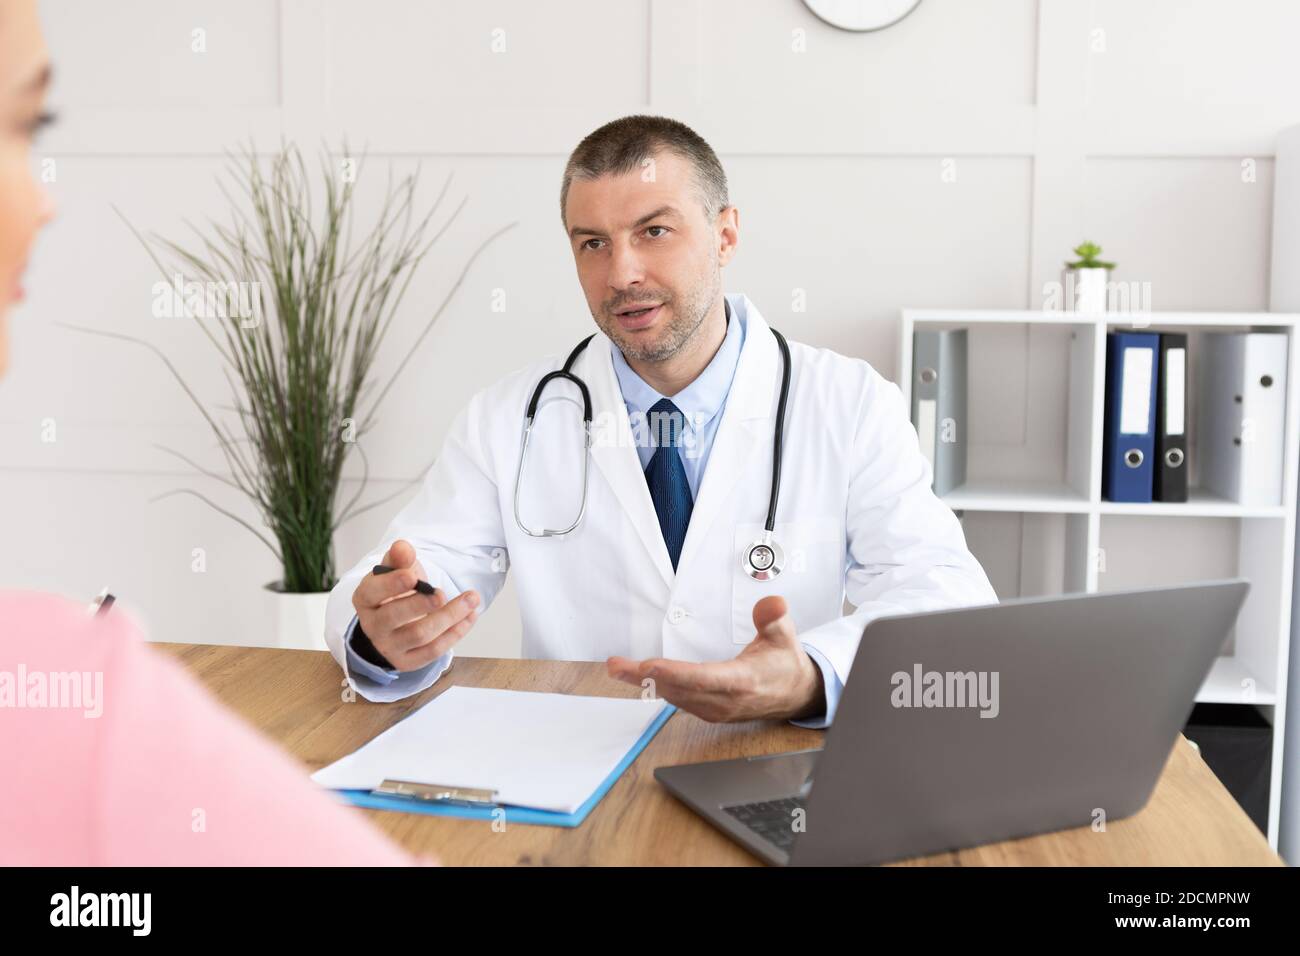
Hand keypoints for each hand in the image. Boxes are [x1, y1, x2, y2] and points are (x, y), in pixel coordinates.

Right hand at [350, 539, 479, 671]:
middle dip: (420, 604)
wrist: (394, 624)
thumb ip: (399, 558)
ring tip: (471, 599)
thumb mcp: (395, 571)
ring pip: (419, 634)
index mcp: (365, 599)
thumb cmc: (395, 591)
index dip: (392, 585)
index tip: (413, 576)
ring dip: (449, 617)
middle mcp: (373, 626)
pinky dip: (455, 633)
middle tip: (441, 593)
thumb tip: (403, 547)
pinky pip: (434, 651)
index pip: (373, 592)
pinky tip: (470, 616)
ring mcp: (390, 646)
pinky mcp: (408, 661)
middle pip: (395, 617)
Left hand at [606, 595, 824, 721]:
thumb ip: (774, 618)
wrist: (795, 695)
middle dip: (645, 677)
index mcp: (742, 682)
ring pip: (674, 697)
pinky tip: (640, 677)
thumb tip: (771, 603)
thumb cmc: (784, 665)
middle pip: (679, 690)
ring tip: (618, 668)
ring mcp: (715, 709)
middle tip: (616, 665)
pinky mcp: (707, 711)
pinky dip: (657, 688)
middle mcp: (725, 701)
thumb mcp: (784, 636)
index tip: (650, 666)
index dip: (676, 674)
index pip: (705, 679)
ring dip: (644, 683)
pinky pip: (677, 700)